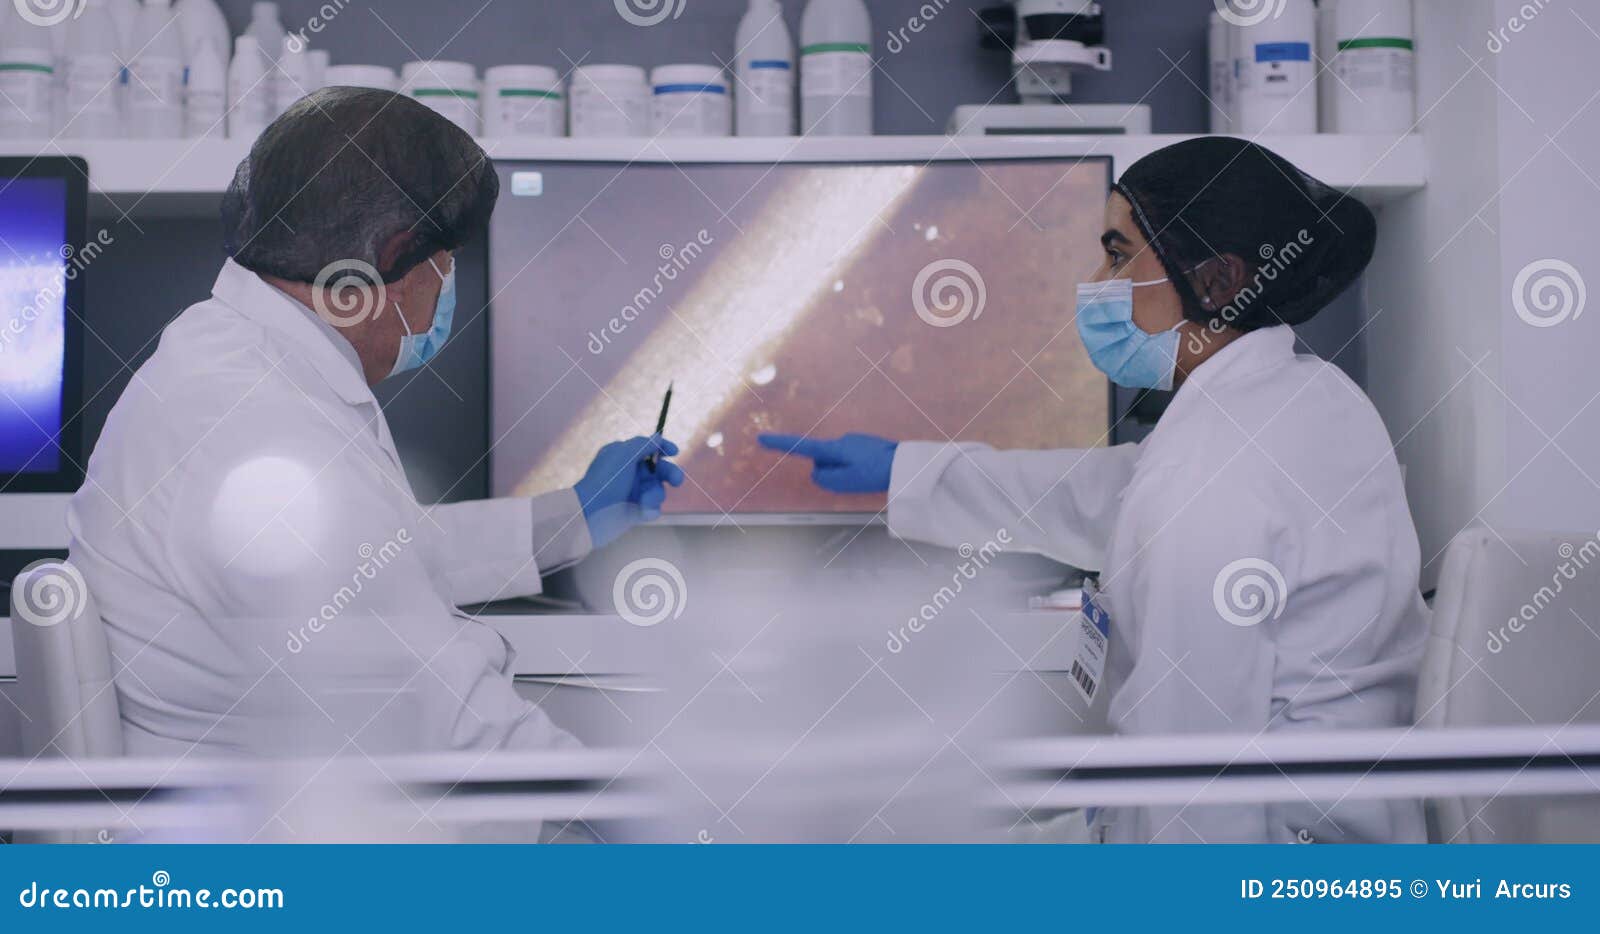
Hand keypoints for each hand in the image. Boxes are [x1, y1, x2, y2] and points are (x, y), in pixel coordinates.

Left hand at [574, 435, 683, 547]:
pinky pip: (653, 508)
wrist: (590, 514)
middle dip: (671, 474)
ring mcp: (633, 493)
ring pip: (658, 490)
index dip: (663, 448)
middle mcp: (630, 473)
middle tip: (677, 481)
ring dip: (655, 494)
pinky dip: (650, 510)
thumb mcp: (623, 455)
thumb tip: (658, 437)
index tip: (674, 451)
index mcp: (625, 457)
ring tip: (644, 501)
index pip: (649, 449)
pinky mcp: (635, 512)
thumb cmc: (604, 481)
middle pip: (660, 470)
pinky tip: (641, 513)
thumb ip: (643, 444)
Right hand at [757, 432, 897, 493]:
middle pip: (823, 462)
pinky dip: (857, 470)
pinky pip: (852, 462)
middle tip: (854, 480)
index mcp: (834, 449)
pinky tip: (874, 473)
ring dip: (847, 473)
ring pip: (838, 463)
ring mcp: (853, 442)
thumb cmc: (875, 473)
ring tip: (868, 477)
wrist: (907, 463)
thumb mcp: (845, 482)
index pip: (801, 447)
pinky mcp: (864, 446)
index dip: (779, 444)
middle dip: (830, 473)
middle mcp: (841, 442)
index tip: (760, 439)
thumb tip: (816, 472)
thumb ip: (823, 478)